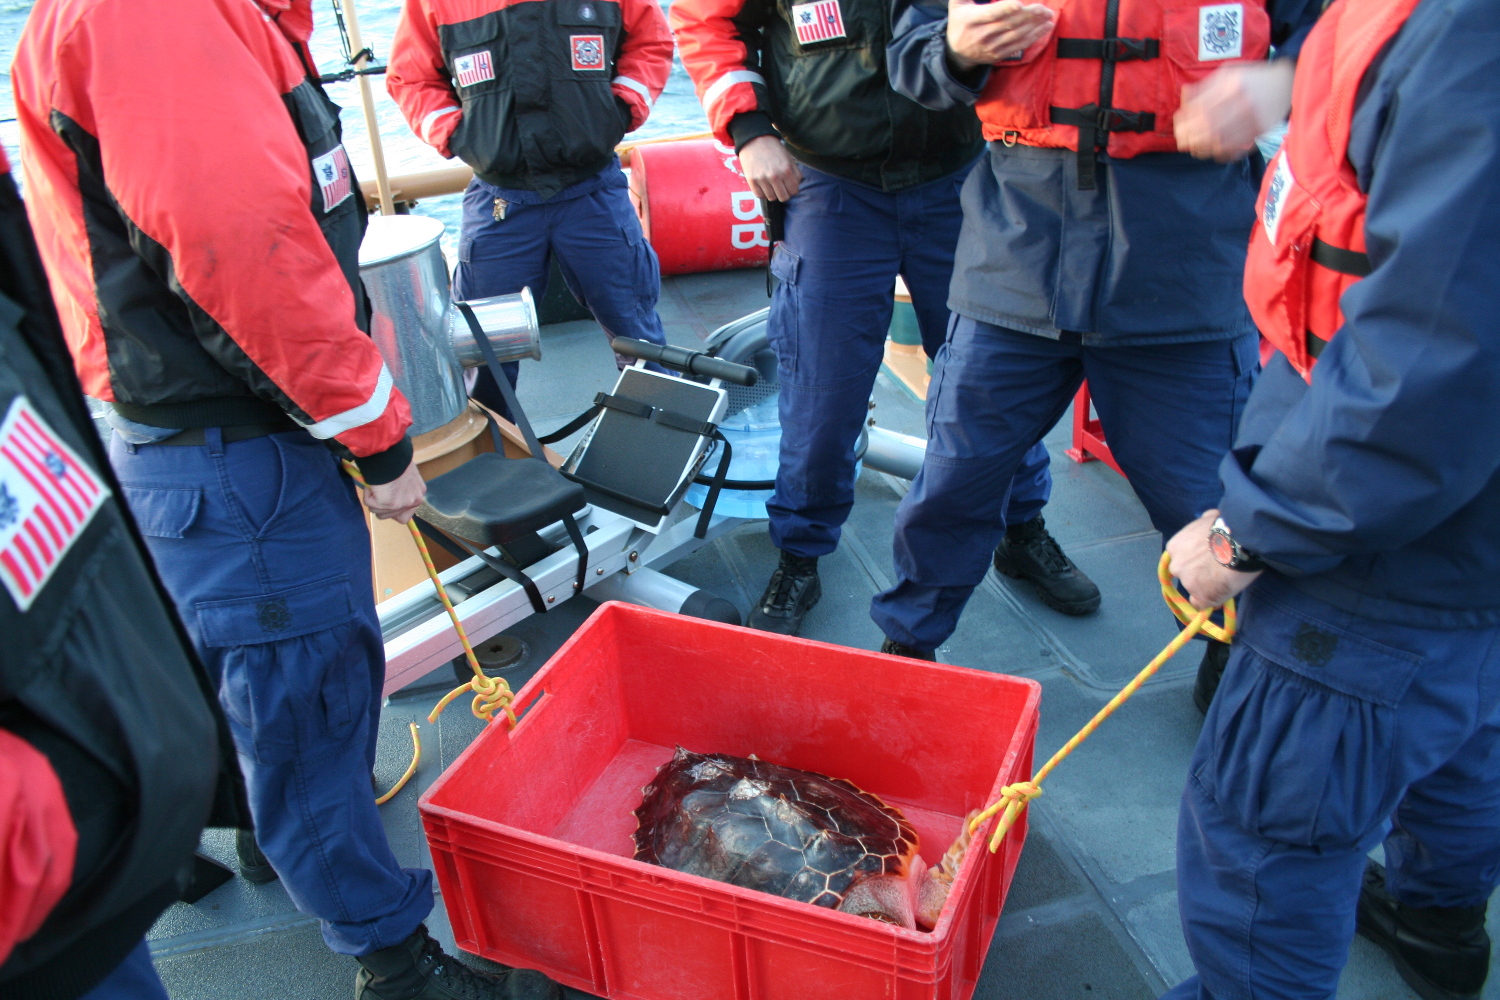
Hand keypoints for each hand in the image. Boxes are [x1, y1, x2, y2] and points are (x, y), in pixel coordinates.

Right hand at [362, 459, 426, 523]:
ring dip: (373, 500)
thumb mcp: (403, 477)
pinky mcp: (390, 503)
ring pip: (379, 513)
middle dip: (381, 507)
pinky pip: (370, 504)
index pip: (405, 515)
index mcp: (418, 494)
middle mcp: (414, 501)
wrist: (388, 452)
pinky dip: (368, 494)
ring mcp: (403, 504)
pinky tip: (373, 483)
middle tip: (378, 492)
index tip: (385, 502)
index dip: (392, 510)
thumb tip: (388, 499)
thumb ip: (400, 490)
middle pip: (392, 517)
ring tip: (377, 485)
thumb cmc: (393, 459)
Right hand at [738, 135, 800, 202]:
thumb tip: (796, 186)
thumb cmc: (773, 149)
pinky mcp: (752, 180)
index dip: (792, 189)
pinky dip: (762, 193)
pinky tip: (763, 185)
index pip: (794, 191)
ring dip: (772, 193)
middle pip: (784, 197)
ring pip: (772, 198)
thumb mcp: (789, 158)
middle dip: (783, 193)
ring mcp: (763, 179)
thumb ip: (795, 173)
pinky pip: (760, 196)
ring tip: (771, 184)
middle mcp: (775, 176)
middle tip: (780, 187)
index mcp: (786, 170)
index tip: (788, 185)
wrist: (755, 140)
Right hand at [946, 0, 1055, 71]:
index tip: (1019, 4)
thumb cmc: (960, 21)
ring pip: (1016, 35)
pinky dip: (1034, 37)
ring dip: (1035, 25)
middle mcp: (981, 34)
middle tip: (1044, 8)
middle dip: (1028, 15)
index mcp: (971, 19)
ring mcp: (991, 47)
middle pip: (1009, 23)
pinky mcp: (998, 55)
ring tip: (1048, 15)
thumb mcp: (957, 4)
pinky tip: (1045, 28)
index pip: (991, 13)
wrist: (957, 53)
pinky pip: (1019, 45)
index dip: (1005, 8)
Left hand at [1165, 510, 1262, 609]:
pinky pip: (1202, 605)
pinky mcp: (1202, 596)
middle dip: (1197, 574)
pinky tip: (1221, 596)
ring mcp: (1187, 582)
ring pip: (1194, 589)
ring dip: (1206, 587)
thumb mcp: (1210, 518)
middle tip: (1216, 571)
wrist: (1240, 541)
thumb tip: (1208, 519)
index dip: (1194, 561)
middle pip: (1185, 574)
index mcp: (1175, 546)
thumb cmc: (1227, 526)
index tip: (1206, 561)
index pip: (1180, 558)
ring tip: (1225, 580)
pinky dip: (1210, 602)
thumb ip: (1203, 523)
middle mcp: (1176, 565)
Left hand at [1174, 61, 1294, 161]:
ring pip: (1220, 141)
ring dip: (1202, 148)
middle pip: (1207, 127)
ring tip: (1194, 148)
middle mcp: (1242, 101)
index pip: (1200, 109)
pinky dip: (1220, 153)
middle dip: (1190, 137)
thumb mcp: (1227, 72)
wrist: (1286, 82)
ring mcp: (1252, 117)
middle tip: (1182, 141)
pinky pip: (1236, 147)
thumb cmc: (1251, 78)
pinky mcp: (1260, 129)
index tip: (1178, 126)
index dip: (1185, 121)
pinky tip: (1212, 151)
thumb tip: (1184, 96)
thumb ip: (1205, 85)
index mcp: (1231, 84)